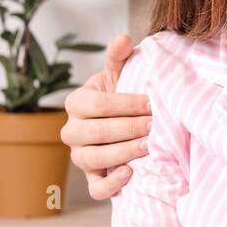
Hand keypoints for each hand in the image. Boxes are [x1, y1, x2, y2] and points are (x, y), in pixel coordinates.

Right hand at [61, 34, 151, 198]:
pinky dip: (110, 185)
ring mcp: (79, 156)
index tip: (152, 104)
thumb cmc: (120, 97)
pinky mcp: (91, 177)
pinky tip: (129, 174)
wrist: (121, 124)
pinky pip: (95, 188)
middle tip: (154, 125)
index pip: (98, 105)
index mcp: (76, 103)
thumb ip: (119, 58)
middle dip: (128, 128)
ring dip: (122, 153)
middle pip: (96, 133)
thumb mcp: (118, 75)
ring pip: (94, 158)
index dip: (126, 105)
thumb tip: (124, 38)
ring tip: (147, 147)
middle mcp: (72, 131)